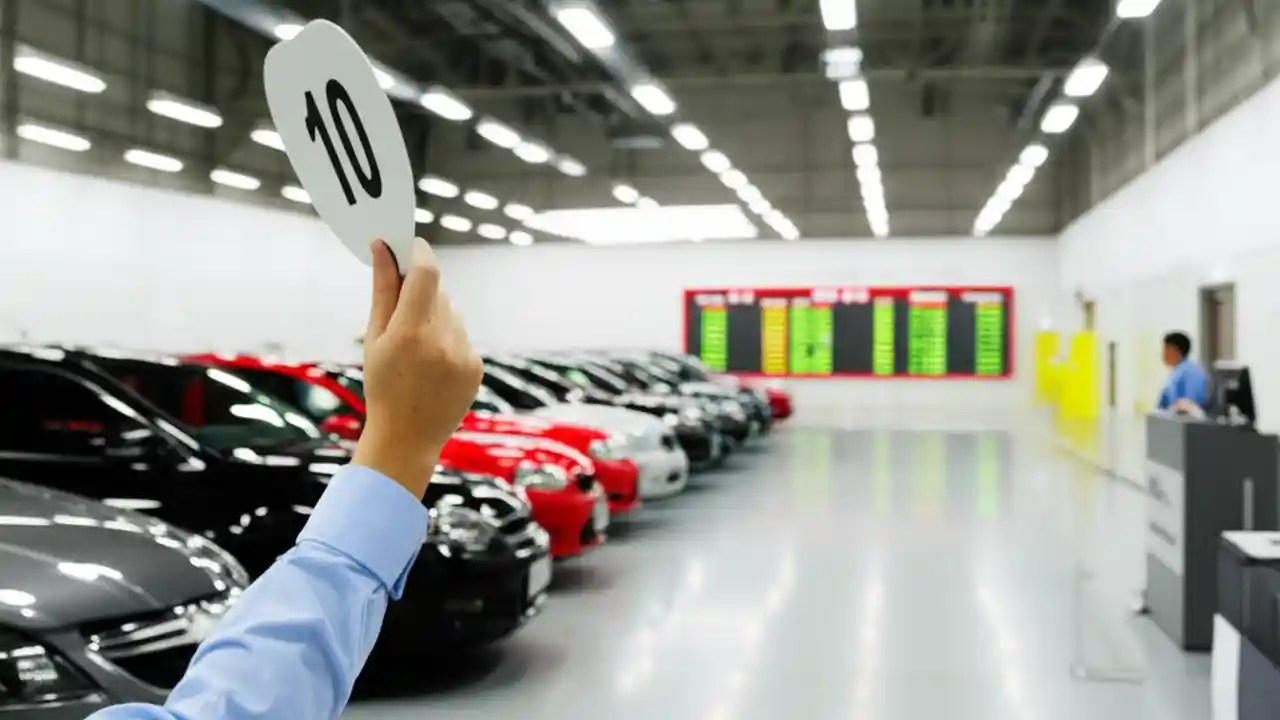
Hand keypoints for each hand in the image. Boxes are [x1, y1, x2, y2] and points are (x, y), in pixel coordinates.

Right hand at [352, 238, 481, 497]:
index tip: (411, 246)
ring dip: (435, 318)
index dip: (420, 254)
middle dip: (421, 290)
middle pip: (438, 293)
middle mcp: (442, 341)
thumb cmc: (382, 387)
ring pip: (451, 314)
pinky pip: (462, 337)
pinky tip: (432, 366)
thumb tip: (383, 248)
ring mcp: (464, 355)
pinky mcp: (477, 367)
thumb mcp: (374, 339)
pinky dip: (448, 341)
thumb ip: (383, 291)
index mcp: (410, 333)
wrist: (407, 438)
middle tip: (403, 303)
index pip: (426, 273)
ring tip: (416, 351)